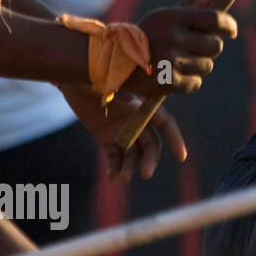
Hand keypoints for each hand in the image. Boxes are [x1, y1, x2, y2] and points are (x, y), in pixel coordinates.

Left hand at [61, 85, 187, 180]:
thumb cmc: (95, 76)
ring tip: (121, 178)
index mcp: (143, 106)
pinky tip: (111, 177)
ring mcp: (122, 131)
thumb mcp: (110, 85)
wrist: (73, 78)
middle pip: (150, 144)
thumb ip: (123, 97)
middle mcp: (136, 121)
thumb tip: (135, 107)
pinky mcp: (106, 139)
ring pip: (133, 154)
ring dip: (131, 168)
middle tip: (146, 174)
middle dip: (150, 160)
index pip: (165, 124)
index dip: (175, 139)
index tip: (181, 156)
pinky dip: (115, 168)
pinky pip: (115, 157)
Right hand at [127, 0, 238, 95]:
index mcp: (174, 18)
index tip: (231, 31)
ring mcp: (170, 61)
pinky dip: (188, 81)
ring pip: (207, 66)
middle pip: (216, 46)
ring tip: (177, 61)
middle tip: (194, 48)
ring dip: (198, 65)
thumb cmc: (147, 34)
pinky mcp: (167, 82)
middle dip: (210, 48)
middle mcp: (173, 38)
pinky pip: (195, 83)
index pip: (216, 19)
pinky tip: (171, 74)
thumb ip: (196, 4)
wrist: (112, 59)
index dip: (229, 26)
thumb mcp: (167, 15)